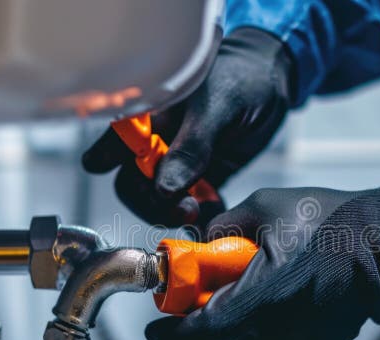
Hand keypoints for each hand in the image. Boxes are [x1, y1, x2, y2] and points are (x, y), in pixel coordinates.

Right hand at [82, 27, 293, 226]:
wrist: (273, 88)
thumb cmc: (239, 81)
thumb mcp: (216, 107)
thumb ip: (190, 146)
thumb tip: (163, 190)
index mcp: (147, 117)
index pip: (111, 144)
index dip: (106, 163)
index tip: (130, 180)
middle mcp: (155, 145)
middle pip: (133, 185)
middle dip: (151, 203)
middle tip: (184, 208)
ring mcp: (177, 167)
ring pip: (159, 203)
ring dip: (174, 214)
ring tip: (200, 213)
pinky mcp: (201, 183)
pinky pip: (192, 209)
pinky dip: (201, 219)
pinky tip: (216, 216)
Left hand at [145, 183, 379, 339]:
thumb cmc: (331, 221)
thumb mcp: (262, 207)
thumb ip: (219, 228)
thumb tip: (197, 243)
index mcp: (262, 298)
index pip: (198, 334)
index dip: (169, 334)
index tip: (158, 326)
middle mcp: (281, 333)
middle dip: (199, 327)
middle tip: (196, 299)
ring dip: (229, 334)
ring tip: (238, 297)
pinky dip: (259, 337)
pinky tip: (269, 305)